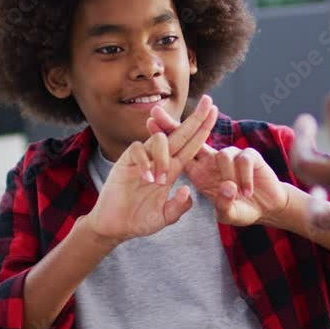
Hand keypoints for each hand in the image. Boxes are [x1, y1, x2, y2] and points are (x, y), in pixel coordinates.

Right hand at [84, 95, 218, 244]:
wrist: (115, 226)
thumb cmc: (140, 220)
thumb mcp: (165, 217)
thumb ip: (178, 207)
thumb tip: (187, 190)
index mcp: (172, 170)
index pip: (191, 146)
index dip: (202, 129)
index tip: (214, 112)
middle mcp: (159, 160)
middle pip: (179, 133)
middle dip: (195, 118)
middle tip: (208, 101)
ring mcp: (143, 159)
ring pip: (159, 140)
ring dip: (164, 158)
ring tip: (160, 181)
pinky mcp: (126, 161)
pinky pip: (138, 149)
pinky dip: (145, 162)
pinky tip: (146, 178)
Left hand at [146, 108, 288, 226]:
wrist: (268, 208)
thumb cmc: (243, 210)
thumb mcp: (228, 214)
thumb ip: (223, 206)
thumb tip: (224, 188)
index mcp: (200, 172)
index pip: (180, 152)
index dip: (167, 137)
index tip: (150, 121)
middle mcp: (212, 161)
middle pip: (193, 137)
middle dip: (176, 124)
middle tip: (156, 111)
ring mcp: (231, 156)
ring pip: (223, 155)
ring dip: (230, 176)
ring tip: (239, 195)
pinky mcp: (250, 156)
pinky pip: (243, 161)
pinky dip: (245, 178)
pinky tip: (247, 192)